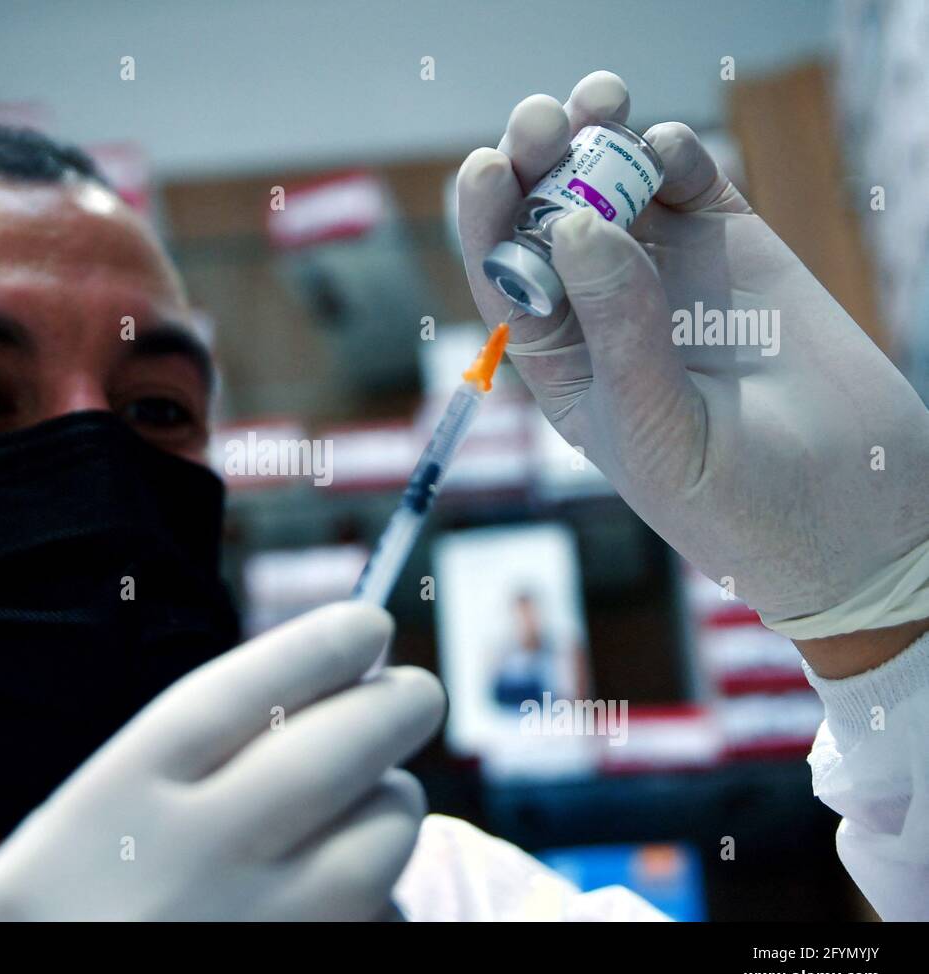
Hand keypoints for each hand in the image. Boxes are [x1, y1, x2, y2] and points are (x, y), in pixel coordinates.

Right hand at [0, 602, 444, 919]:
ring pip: (372, 846)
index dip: (315, 649)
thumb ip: (177, 759)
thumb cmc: (76, 908)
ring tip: (377, 799)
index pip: (235, 698)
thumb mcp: (81, 822)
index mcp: (112, 806)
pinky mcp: (300, 973)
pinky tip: (353, 884)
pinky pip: (378, 916)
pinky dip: (382, 890)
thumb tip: (317, 683)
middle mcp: (180, 871)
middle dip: (391, 712)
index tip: (368, 624)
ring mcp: (247, 936)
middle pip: (322, 763)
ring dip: (391, 806)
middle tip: (419, 693)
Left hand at [456, 71, 928, 641]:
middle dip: (535, 162)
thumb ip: (624, 332)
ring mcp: (664, 272)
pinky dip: (669, 152)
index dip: (486, 223)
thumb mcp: (661, 431)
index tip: (484, 169)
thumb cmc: (737, 502)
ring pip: (611, 186)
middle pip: (547, 220)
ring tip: (596, 101)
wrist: (853, 509)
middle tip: (540, 121)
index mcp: (563, 364)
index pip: (505, 282)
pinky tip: (663, 149)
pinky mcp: (730, 245)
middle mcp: (602, 311)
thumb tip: (575, 225)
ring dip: (595, 137)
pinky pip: (685, 181)